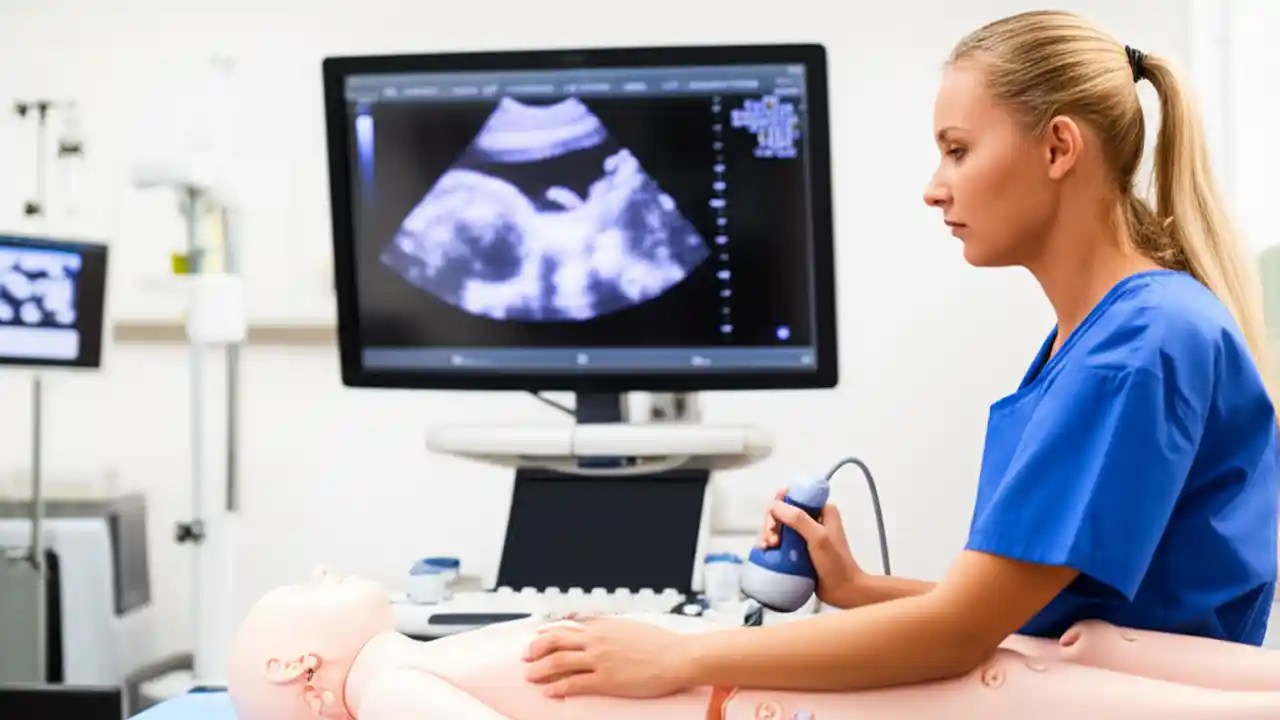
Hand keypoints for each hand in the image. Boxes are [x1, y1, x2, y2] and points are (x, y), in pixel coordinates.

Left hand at [522, 617, 694, 697]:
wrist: (678, 657)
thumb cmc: (661, 644)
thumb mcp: (632, 628)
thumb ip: (613, 629)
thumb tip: (602, 629)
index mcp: (604, 626)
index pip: (568, 626)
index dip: (548, 632)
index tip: (538, 636)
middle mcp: (597, 640)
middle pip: (556, 641)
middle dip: (536, 649)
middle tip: (525, 656)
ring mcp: (600, 660)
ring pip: (559, 662)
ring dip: (541, 669)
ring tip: (530, 676)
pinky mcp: (606, 680)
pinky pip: (574, 684)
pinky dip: (557, 688)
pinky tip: (548, 692)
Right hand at [759, 488, 865, 607]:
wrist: (843, 591)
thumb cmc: (836, 565)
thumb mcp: (819, 538)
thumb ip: (799, 519)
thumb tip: (775, 506)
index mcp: (822, 509)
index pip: (794, 496)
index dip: (780, 504)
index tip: (774, 521)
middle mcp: (813, 518)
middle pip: (782, 511)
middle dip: (772, 523)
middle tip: (772, 539)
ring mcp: (805, 534)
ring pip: (779, 526)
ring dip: (769, 534)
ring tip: (769, 547)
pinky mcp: (798, 548)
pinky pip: (780, 541)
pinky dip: (771, 544)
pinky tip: (767, 552)